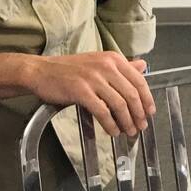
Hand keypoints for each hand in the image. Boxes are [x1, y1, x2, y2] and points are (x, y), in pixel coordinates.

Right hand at [27, 52, 155, 140]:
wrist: (40, 71)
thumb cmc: (68, 69)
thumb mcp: (98, 62)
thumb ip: (121, 66)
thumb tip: (143, 66)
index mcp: (113, 59)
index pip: (139, 80)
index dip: (147, 99)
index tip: (150, 111)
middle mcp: (106, 66)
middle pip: (131, 94)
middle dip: (139, 113)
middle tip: (141, 126)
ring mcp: (93, 78)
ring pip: (119, 104)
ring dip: (127, 121)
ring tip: (129, 131)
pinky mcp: (81, 91)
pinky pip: (102, 111)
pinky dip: (110, 124)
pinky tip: (112, 131)